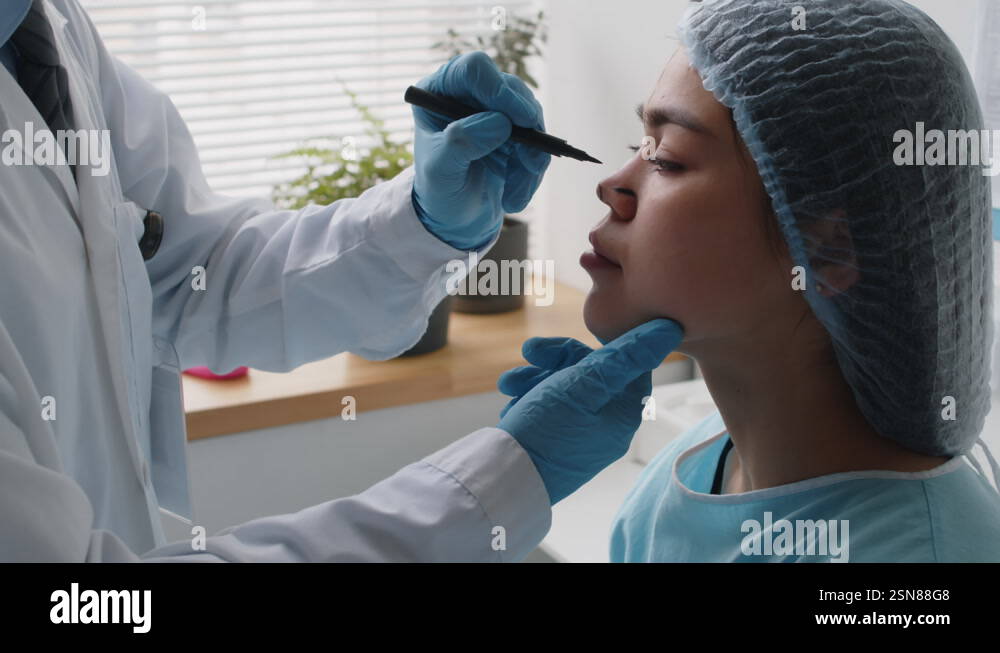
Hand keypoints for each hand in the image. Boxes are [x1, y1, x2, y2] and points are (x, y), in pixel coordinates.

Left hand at [411, 51, 550, 249]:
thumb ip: (461, 144)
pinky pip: (539, 141)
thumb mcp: (440, 172)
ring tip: (515, 196)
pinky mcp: (517, 130)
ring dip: (531, 158)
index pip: (474, 69)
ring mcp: (496, 110)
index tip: (520, 120)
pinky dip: (533, 170)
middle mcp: (470, 94)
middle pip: (511, 90)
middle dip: (525, 131)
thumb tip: (499, 122)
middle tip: (531, 163)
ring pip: (530, 118)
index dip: (500, 89)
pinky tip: (517, 196)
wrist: (453, 215)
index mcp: (440, 92)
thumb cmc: (438, 191)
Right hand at [496, 319, 684, 503]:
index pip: (627, 363)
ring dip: (534, 377)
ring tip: (508, 383)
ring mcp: (581, 434)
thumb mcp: (584, 384)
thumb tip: (668, 330)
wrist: (504, 480)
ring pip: (564, 386)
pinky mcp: (557, 441)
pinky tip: (511, 404)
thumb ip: (625, 356)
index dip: (599, 345)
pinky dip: (529, 398)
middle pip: (592, 372)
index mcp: (623, 413)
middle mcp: (607, 425)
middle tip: (529, 352)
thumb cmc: (546, 432)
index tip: (566, 341)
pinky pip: (548, 407)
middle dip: (556, 359)